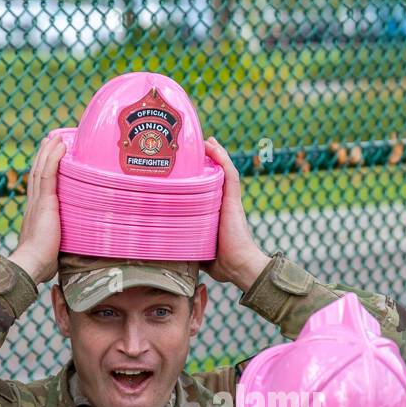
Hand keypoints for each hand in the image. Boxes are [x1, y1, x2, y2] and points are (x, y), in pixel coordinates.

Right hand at [7, 134, 65, 284]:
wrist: (31, 265)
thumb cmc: (40, 265)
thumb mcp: (52, 250)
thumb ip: (59, 245)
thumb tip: (71, 254)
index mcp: (33, 214)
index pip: (37, 188)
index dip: (42, 172)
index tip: (47, 160)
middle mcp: (33, 205)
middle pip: (37, 173)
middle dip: (44, 156)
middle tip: (51, 140)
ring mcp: (37, 202)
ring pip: (41, 169)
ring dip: (48, 152)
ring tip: (55, 137)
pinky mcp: (44, 203)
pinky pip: (48, 175)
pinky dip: (53, 158)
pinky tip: (58, 146)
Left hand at [201, 137, 269, 290]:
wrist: (239, 266)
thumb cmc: (222, 264)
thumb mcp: (198, 250)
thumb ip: (186, 244)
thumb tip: (166, 249)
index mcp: (216, 212)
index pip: (209, 189)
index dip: (202, 176)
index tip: (190, 167)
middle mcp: (224, 203)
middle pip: (216, 176)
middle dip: (208, 160)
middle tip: (195, 147)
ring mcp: (230, 200)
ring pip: (224, 170)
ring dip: (215, 153)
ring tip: (206, 140)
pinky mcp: (233, 200)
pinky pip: (229, 173)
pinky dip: (222, 157)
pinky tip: (213, 145)